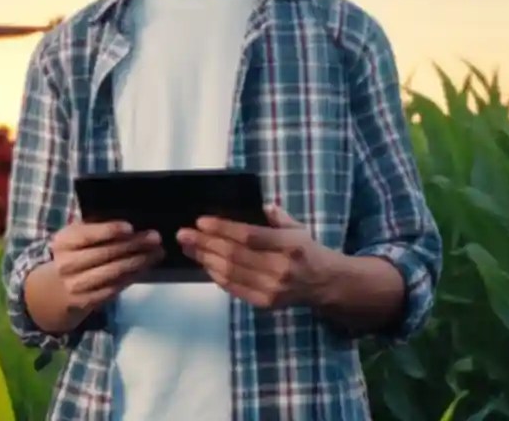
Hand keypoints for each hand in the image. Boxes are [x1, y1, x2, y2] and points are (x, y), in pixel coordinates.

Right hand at [50, 220, 162, 318]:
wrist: (54, 289)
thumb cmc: (72, 255)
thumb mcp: (75, 238)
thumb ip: (95, 229)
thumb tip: (130, 226)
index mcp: (63, 242)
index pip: (87, 235)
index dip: (109, 231)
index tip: (130, 227)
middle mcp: (67, 264)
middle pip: (106, 253)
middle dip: (134, 245)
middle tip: (155, 238)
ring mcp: (77, 285)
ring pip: (114, 272)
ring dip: (139, 262)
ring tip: (157, 253)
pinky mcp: (87, 301)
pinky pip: (115, 287)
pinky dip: (132, 276)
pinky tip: (145, 268)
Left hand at [176, 205, 339, 308]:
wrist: (326, 284)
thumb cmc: (307, 250)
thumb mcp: (298, 227)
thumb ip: (278, 216)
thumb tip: (261, 205)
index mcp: (290, 244)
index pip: (250, 236)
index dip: (223, 229)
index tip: (201, 222)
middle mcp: (281, 268)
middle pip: (235, 255)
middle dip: (205, 243)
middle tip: (183, 234)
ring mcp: (273, 288)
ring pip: (231, 273)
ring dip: (205, 259)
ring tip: (188, 248)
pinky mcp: (266, 303)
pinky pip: (234, 289)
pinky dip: (216, 276)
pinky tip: (204, 264)